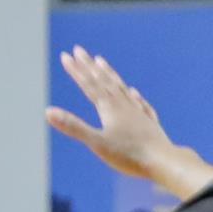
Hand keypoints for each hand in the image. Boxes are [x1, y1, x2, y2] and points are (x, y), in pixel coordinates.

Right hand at [46, 46, 181, 183]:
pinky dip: (133, 95)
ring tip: (102, 62)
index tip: (65, 56)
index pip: (89, 84)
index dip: (76, 70)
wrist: (164, 161)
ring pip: (121, 88)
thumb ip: (73, 127)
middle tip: (79, 50)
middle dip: (89, 65)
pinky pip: (139, 103)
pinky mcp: (149, 124)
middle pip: (104, 81)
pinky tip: (134, 93)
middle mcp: (124, 105)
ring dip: (109, 74)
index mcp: (109, 107)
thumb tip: (48, 112)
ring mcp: (137, 113)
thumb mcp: (97, 143)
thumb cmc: (129, 155)